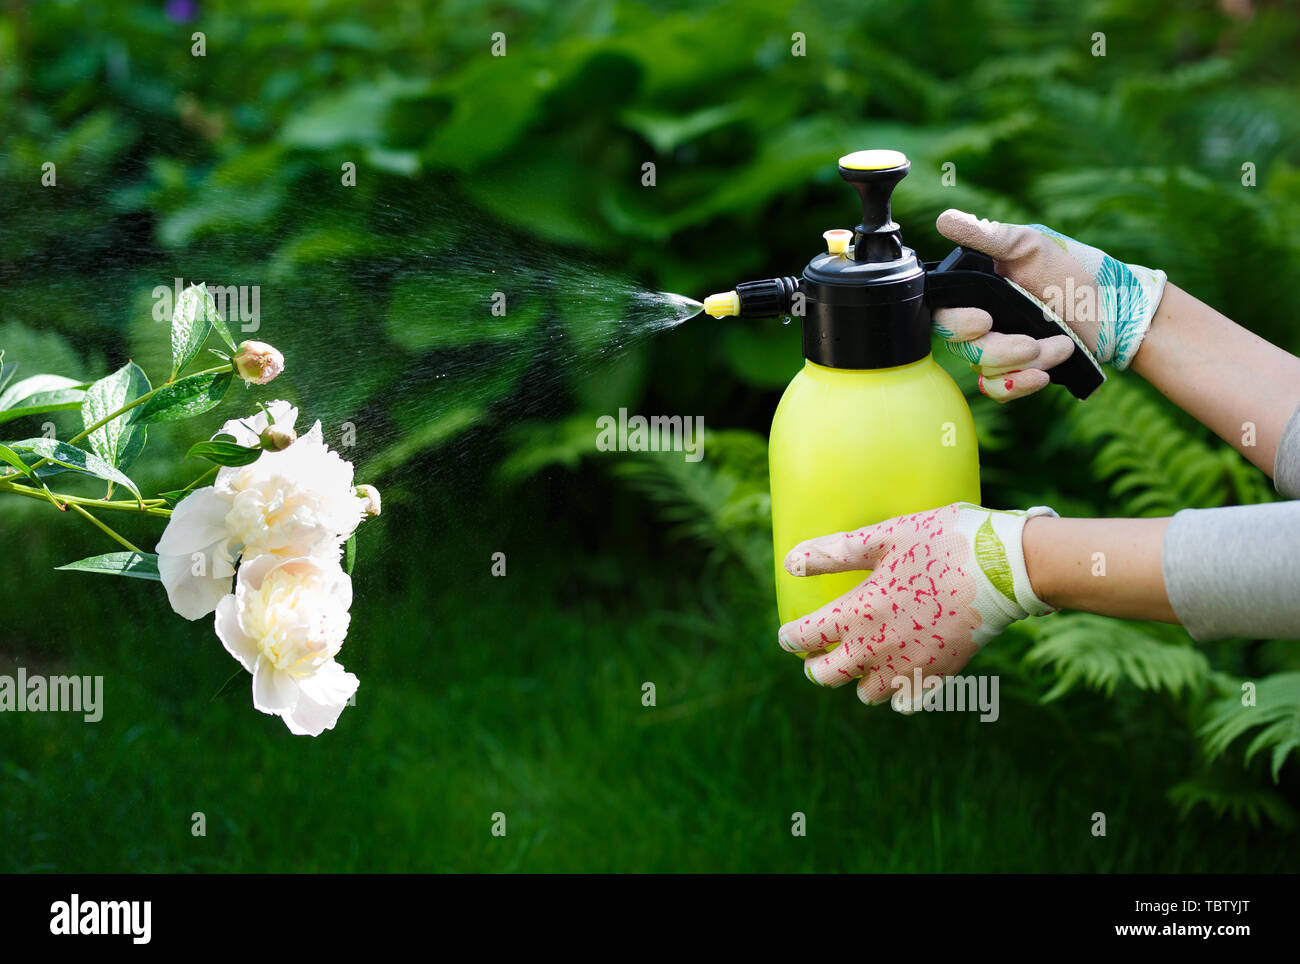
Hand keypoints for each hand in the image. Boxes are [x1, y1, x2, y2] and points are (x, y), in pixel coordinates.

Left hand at [777, 502, 1056, 706]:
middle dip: (816, 668)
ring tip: (860, 663)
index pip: (809, 636)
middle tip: (816, 658)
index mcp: (860, 613)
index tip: (787, 636)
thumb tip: (790, 563)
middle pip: (830, 676)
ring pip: (869, 694)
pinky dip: (898, 692)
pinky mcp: (941, 674)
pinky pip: (908, 700)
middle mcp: (879, 649)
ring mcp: (910, 667)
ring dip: (858, 681)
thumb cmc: (943, 542)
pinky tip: (899, 673)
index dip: (791, 638)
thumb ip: (835, 552)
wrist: (1005, 569)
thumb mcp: (885, 537)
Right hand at [931, 210, 1167, 400]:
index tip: (984, 320)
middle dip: (998, 350)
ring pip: (984, 371)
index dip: (956, 323)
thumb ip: (985, 235)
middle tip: (1030, 343)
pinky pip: (998, 390)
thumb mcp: (1029, 246)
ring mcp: (996, 349)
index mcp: (976, 292)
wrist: (1113, 306)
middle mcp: (980, 322)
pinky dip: (1018, 385)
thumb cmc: (1072, 270)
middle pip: (962, 348)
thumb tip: (943, 220)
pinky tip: (1042, 376)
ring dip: (1024, 363)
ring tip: (1061, 347)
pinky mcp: (1015, 371)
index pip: (942, 316)